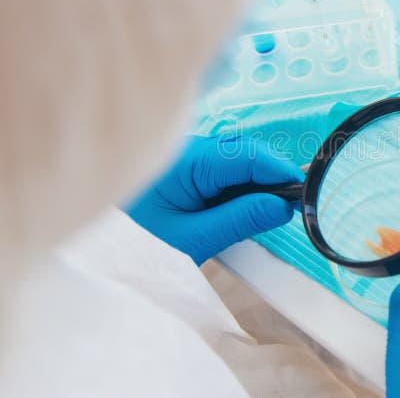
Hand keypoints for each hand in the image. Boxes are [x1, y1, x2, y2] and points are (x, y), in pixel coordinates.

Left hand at [125, 135, 302, 264]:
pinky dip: (239, 190)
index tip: (305, 193)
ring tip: (265, 215)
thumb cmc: (134, 242)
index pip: (250, 155)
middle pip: (247, 155)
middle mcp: (190, 150)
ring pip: (238, 163)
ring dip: (255, 186)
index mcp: (189, 160)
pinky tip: (242, 211)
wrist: (94, 250)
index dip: (282, 172)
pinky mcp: (187, 171)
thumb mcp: (192, 239)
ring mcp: (188, 158)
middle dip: (272, 179)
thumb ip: (240, 219)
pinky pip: (224, 173)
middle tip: (289, 210)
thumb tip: (282, 206)